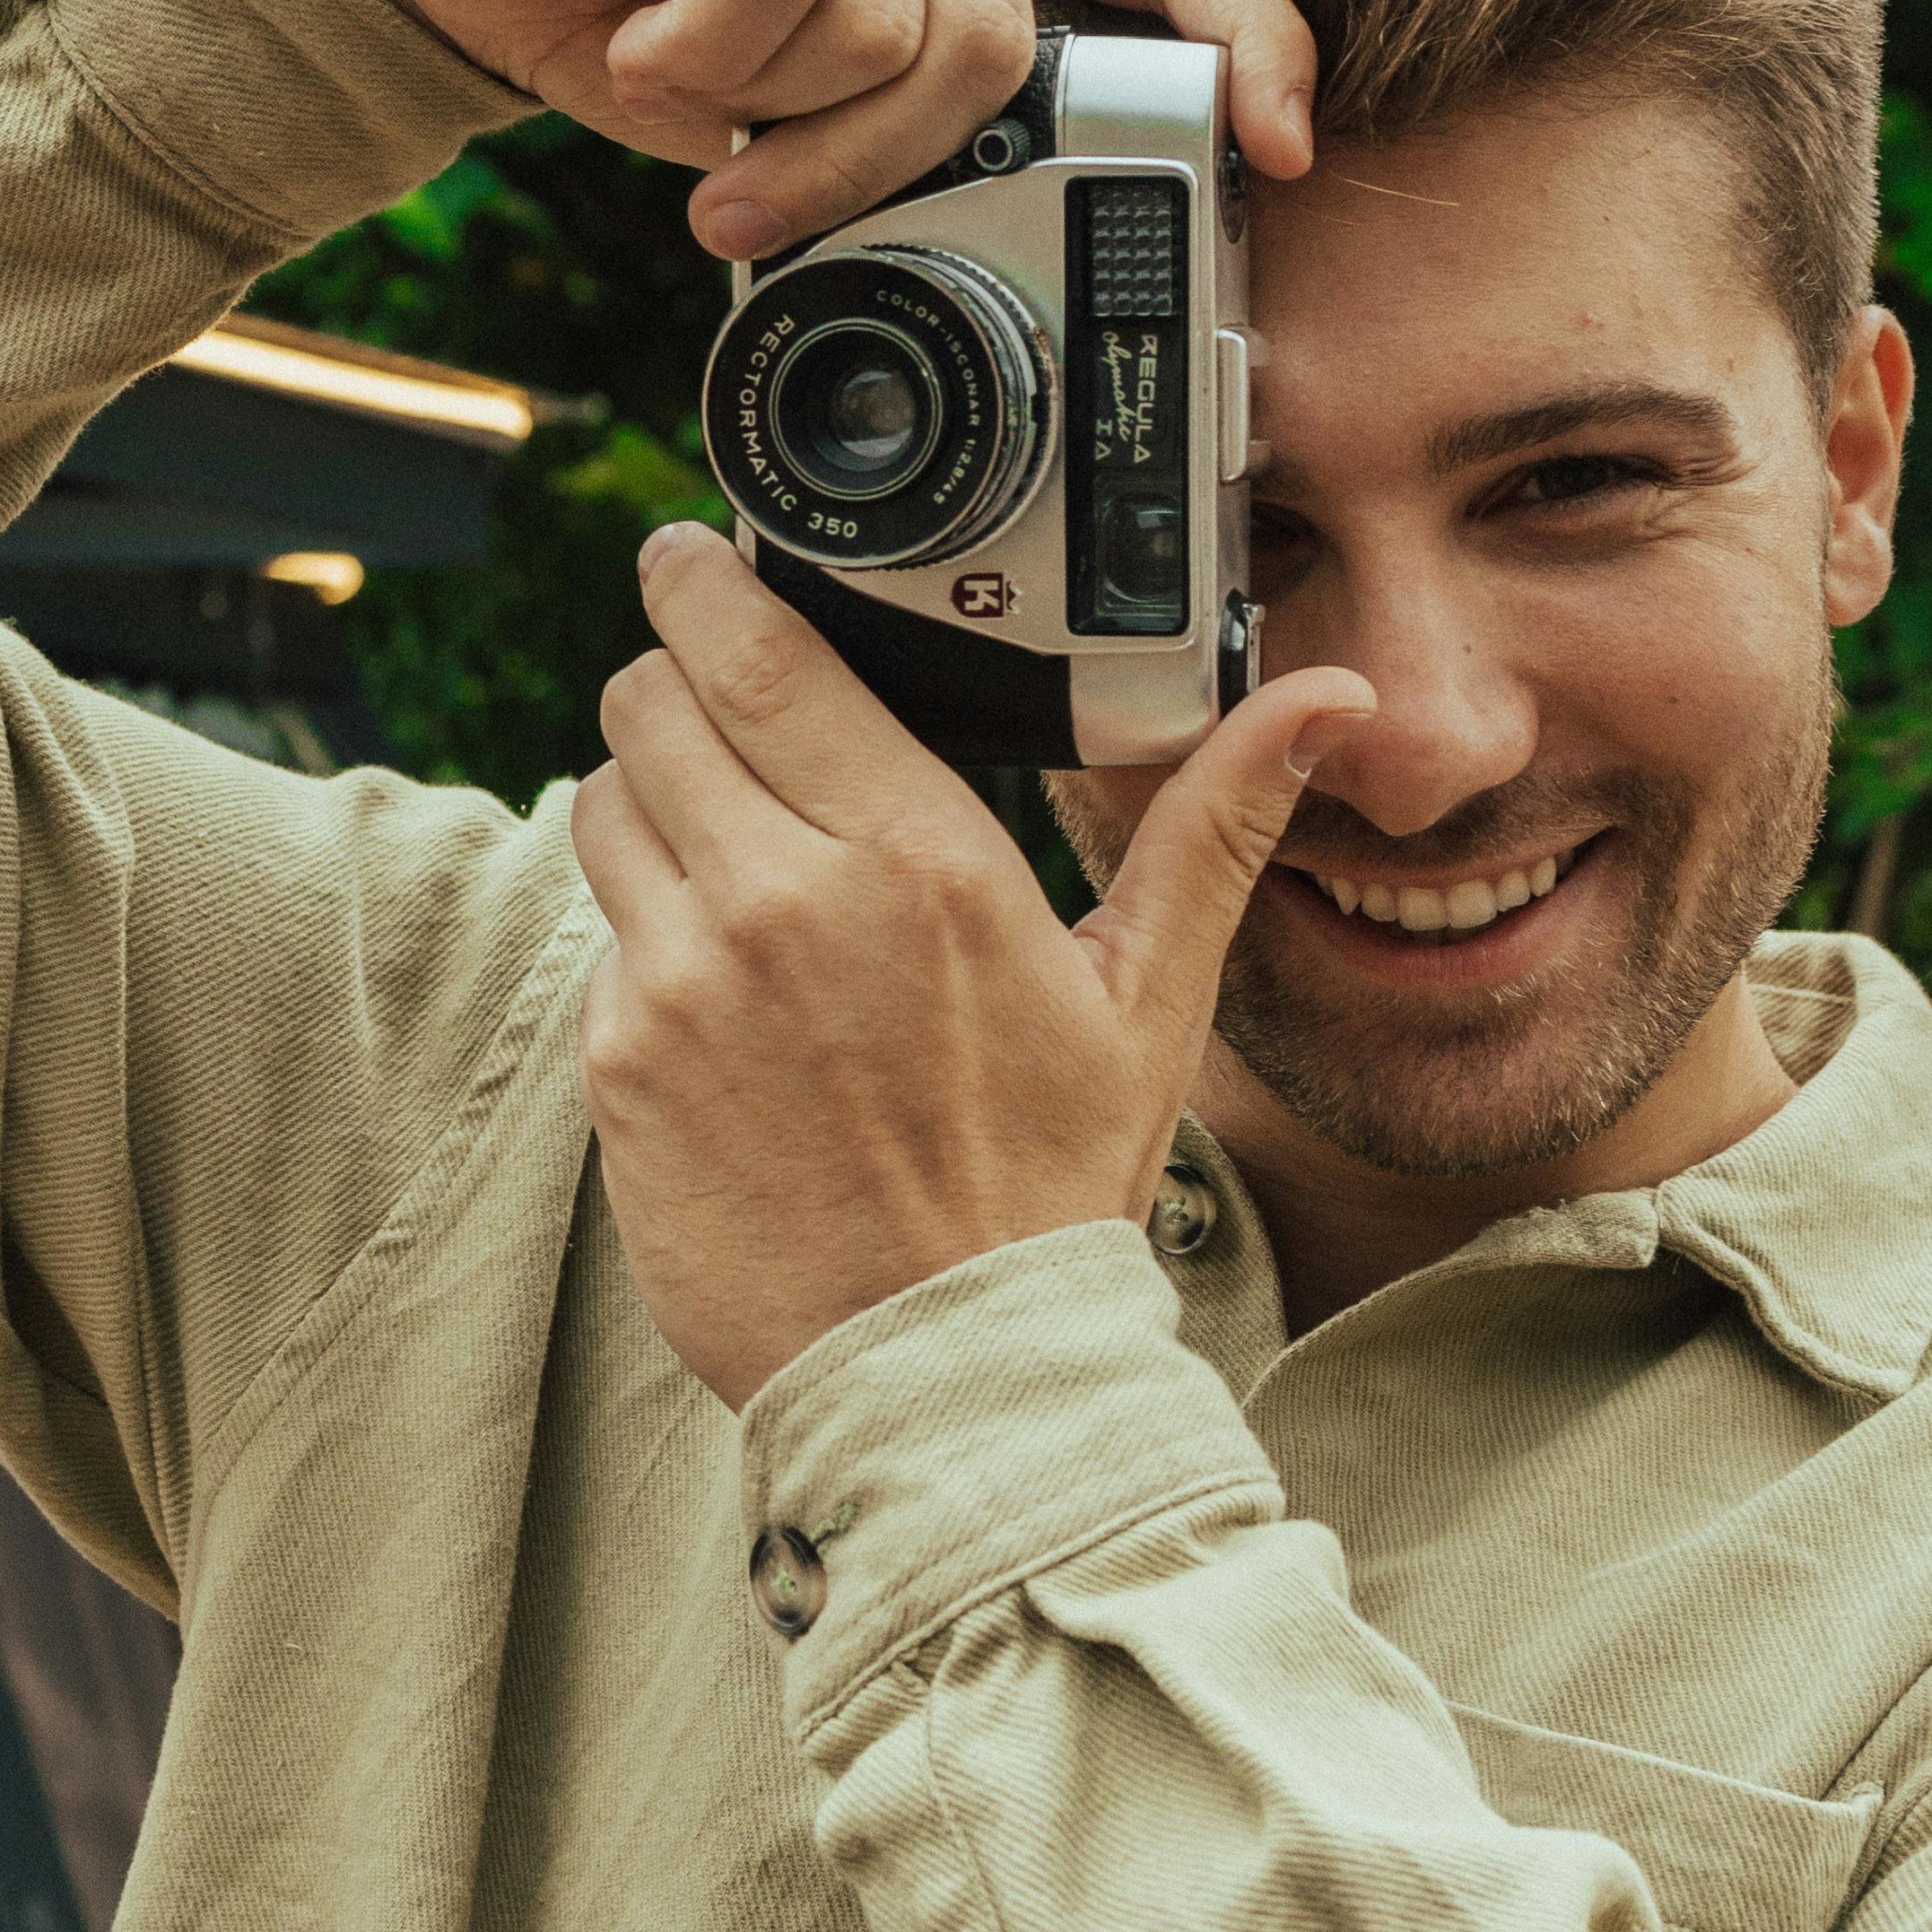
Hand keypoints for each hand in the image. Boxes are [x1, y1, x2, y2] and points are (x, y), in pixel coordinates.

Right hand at [235, 0, 1316, 252]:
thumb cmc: (615, 13)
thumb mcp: (791, 92)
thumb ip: (909, 115)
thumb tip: (1010, 216)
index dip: (1245, 38)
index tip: (1282, 151)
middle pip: (989, 38)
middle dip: (866, 167)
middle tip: (752, 210)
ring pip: (880, 16)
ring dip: (761, 109)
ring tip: (678, 83)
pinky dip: (697, 50)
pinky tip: (638, 31)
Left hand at [572, 527, 1375, 1405]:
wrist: (950, 1375)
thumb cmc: (1054, 1183)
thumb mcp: (1150, 998)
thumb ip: (1214, 824)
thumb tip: (1330, 700)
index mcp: (921, 860)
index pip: (759, 657)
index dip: (703, 586)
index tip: (691, 556)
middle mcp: (785, 900)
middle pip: (652, 707)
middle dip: (672, 689)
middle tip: (709, 706)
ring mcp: (686, 984)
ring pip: (603, 807)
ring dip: (647, 807)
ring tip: (723, 859)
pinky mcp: (621, 1063)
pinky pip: (601, 941)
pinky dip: (643, 943)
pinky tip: (724, 1004)